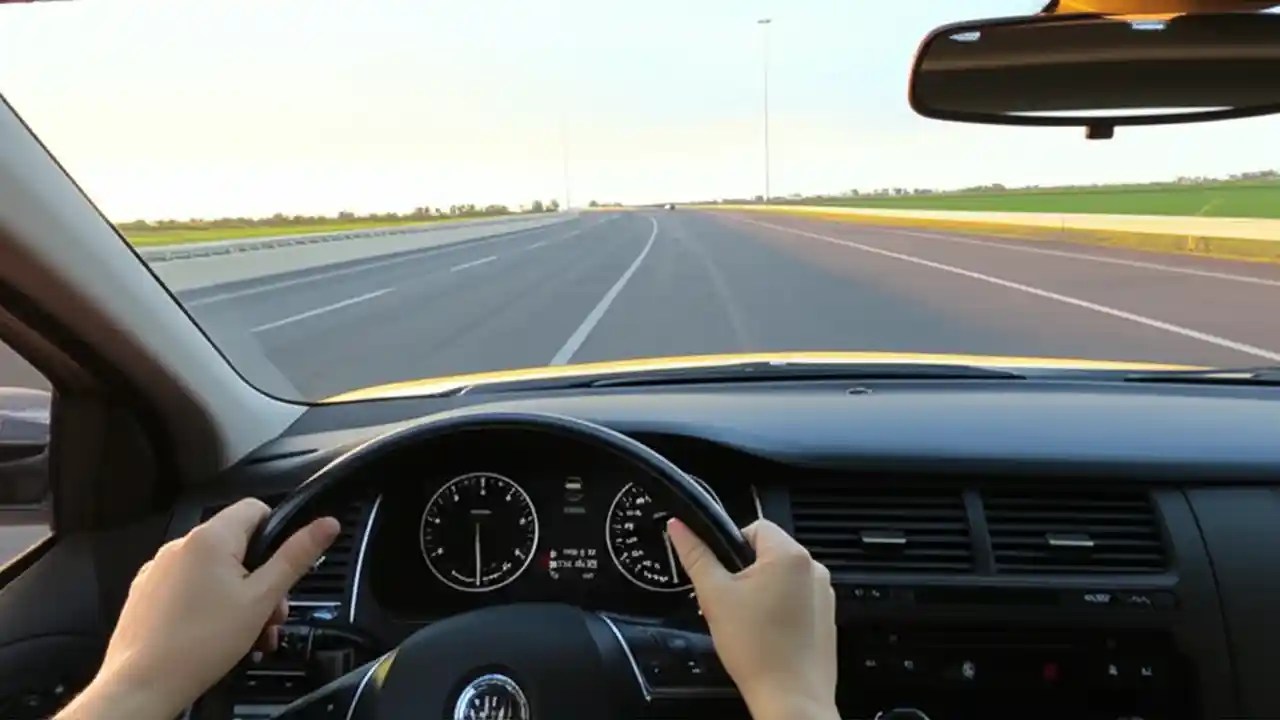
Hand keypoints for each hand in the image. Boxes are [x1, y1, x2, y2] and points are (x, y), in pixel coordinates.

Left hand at [57, 499, 339, 719]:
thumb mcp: (262, 599)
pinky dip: (207, 603)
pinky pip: (188, 587)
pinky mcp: (146, 593)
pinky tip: (214, 634)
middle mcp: (180, 545)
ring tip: (246, 632)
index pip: (256, 509)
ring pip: (213, 569)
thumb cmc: (201, 644)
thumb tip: (326, 524)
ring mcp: (158, 569)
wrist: (143, 685)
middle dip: (261, 577)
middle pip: (237, 545)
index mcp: (210, 537)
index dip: (277, 534)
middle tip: (270, 613)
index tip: (282, 568)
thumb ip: (296, 557)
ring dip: (238, 594)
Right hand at [669, 518, 837, 719]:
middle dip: (745, 573)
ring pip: (781, 577)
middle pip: (768, 553)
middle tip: (731, 604)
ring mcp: (824, 593)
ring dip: (762, 591)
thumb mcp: (715, 596)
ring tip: (749, 623)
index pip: (754, 527)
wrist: (790, 698)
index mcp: (790, 554)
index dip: (731, 549)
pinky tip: (767, 633)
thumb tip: (679, 526)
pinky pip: (797, 598)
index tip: (723, 577)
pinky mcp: (827, 616)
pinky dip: (779, 609)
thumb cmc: (755, 648)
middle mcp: (814, 568)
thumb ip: (696, 555)